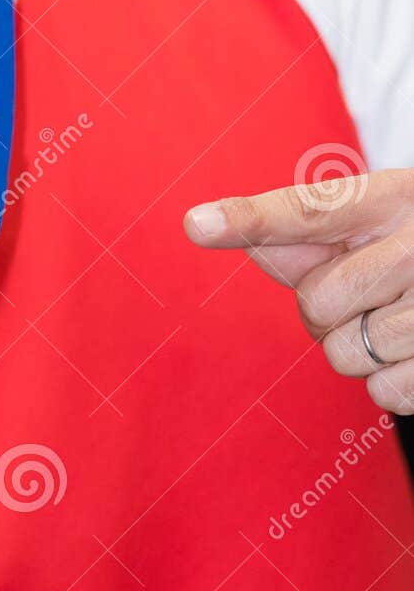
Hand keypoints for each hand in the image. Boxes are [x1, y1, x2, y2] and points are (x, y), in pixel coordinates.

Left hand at [183, 169, 413, 414]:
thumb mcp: (372, 221)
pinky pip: (384, 393)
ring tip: (395, 318)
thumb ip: (305, 232)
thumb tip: (249, 242)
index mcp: (392, 197)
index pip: (308, 211)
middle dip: (325, 310)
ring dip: (356, 349)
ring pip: (344, 353)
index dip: (249, 219)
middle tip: (365, 292)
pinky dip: (389, 383)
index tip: (196, 224)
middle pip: (316, 302)